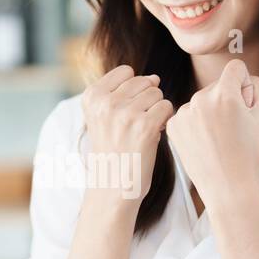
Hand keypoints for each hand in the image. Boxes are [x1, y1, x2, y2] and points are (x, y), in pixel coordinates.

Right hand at [80, 65, 174, 207]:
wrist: (112, 187)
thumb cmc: (112, 151)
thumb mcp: (103, 117)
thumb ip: (122, 92)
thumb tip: (156, 77)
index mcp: (92, 96)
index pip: (126, 71)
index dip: (133, 89)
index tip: (125, 111)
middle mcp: (106, 103)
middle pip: (144, 81)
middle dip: (147, 99)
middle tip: (136, 125)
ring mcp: (125, 114)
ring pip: (157, 93)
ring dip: (156, 110)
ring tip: (143, 130)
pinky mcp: (145, 126)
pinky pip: (167, 107)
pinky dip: (165, 120)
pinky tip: (154, 134)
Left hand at [165, 59, 258, 214]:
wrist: (228, 187)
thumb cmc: (250, 153)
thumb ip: (256, 86)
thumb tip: (242, 78)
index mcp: (225, 94)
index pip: (235, 68)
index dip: (244, 83)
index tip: (245, 103)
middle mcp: (201, 99)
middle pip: (217, 85)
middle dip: (227, 99)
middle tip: (234, 128)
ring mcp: (184, 113)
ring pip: (202, 101)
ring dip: (211, 112)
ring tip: (219, 138)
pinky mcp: (173, 126)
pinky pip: (188, 114)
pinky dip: (196, 124)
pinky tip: (205, 142)